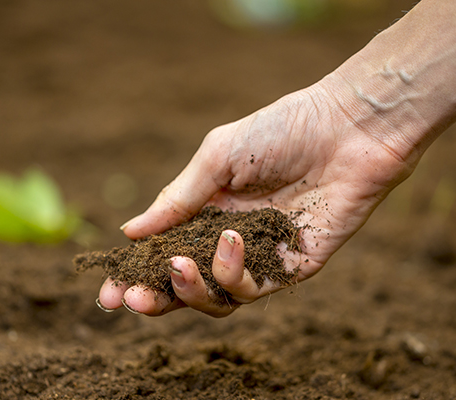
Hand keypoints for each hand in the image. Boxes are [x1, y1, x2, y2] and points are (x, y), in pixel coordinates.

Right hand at [98, 76, 418, 316]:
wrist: (347, 129)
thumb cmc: (281, 131)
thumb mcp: (217, 158)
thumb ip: (176, 199)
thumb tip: (129, 232)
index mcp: (206, 212)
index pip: (163, 253)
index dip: (135, 274)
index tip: (108, 290)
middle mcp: (229, 240)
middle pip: (185, 286)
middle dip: (156, 298)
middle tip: (132, 300)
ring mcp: (260, 257)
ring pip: (216, 299)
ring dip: (191, 289)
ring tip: (181, 263)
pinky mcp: (291, 268)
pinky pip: (253, 289)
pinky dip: (232, 272)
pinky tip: (231, 240)